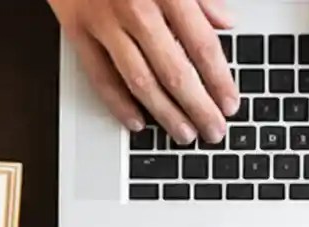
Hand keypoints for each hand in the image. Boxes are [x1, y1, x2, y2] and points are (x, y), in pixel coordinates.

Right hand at [49, 0, 239, 143]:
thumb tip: (225, 22)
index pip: (201, 43)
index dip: (219, 78)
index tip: (230, 103)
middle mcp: (137, 7)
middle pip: (174, 69)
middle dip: (197, 106)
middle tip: (212, 130)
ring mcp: (105, 22)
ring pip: (140, 79)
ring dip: (164, 112)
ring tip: (183, 133)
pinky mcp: (78, 31)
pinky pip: (100, 75)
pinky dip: (118, 103)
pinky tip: (137, 121)